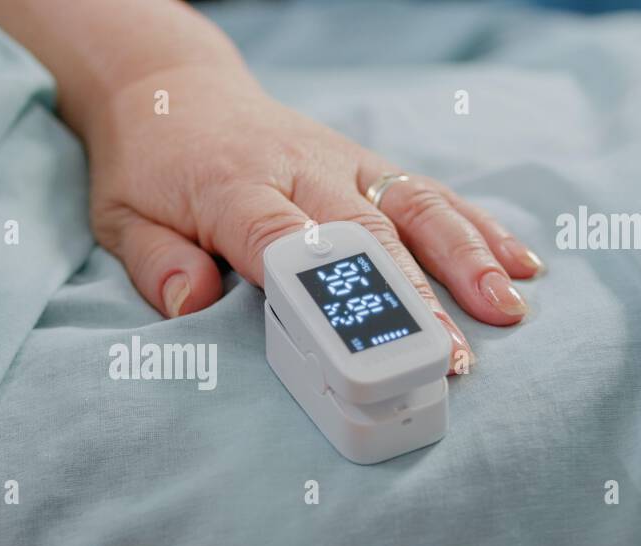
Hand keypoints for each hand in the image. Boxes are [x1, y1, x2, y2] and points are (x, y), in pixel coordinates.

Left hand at [85, 66, 544, 370]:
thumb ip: (157, 264)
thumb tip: (192, 304)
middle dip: (413, 299)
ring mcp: (339, 163)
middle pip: (365, 234)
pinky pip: (428, 191)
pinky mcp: (363, 163)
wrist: (173, 92)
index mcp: (231, 189)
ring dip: (465, 258)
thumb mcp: (122, 219)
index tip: (360, 350)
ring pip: (413, 206)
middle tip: (454, 358)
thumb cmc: (149, 166)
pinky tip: (519, 262)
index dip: (324, 295)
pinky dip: (475, 225)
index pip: (283, 242)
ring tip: (509, 309)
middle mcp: (296, 171)